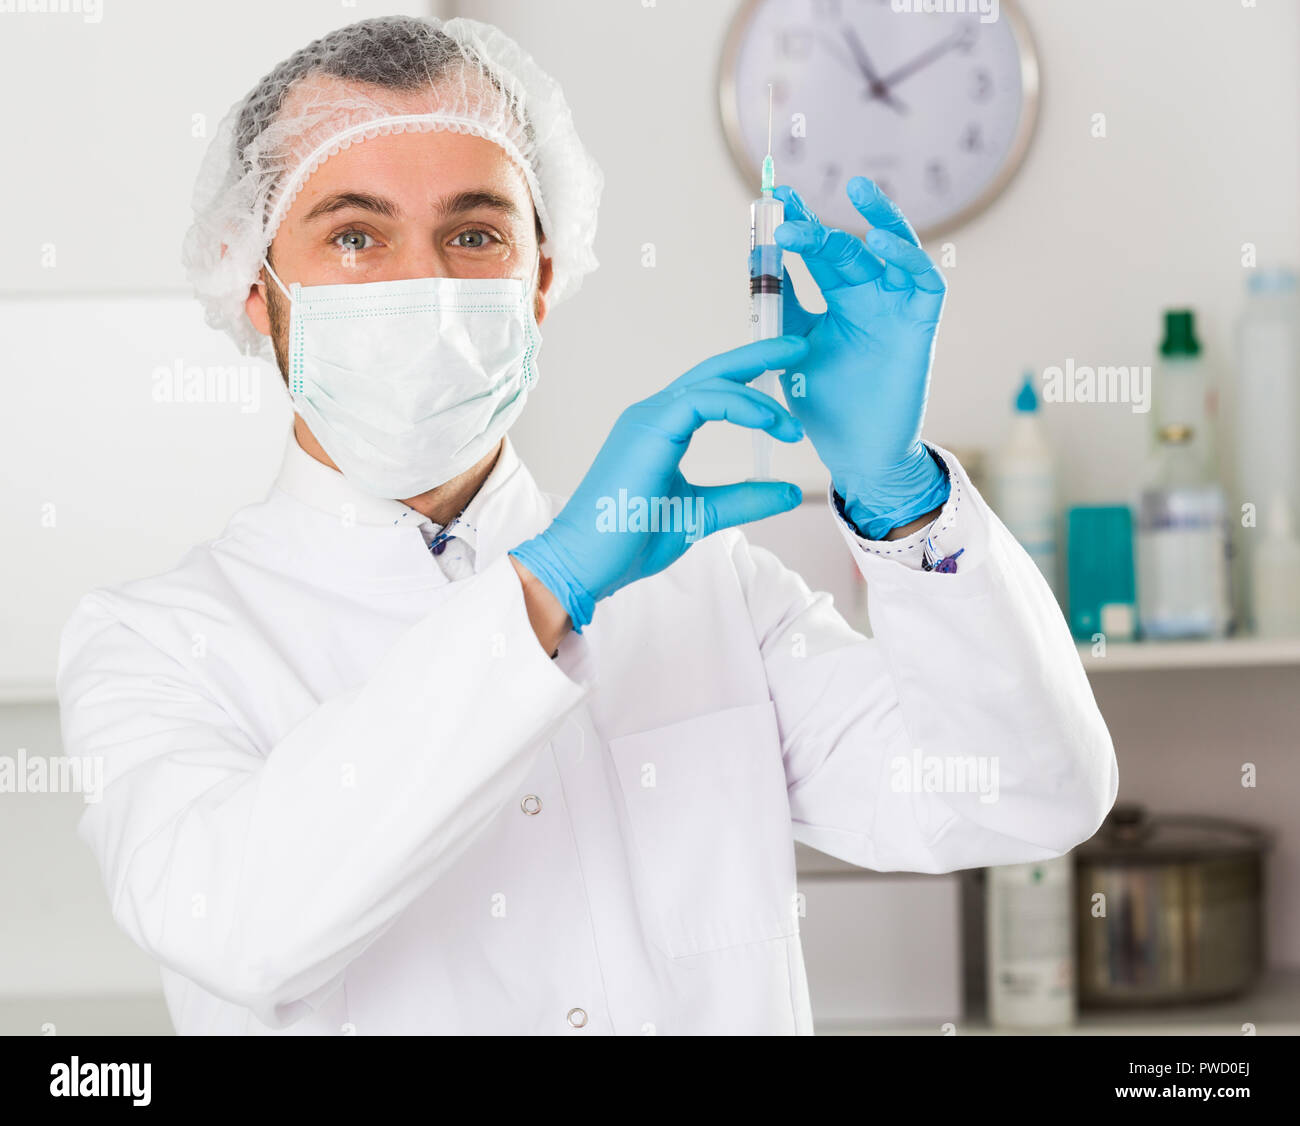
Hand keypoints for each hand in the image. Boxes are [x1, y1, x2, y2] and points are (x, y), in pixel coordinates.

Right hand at [509, 337, 808, 630]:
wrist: (587, 562)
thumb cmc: (631, 539)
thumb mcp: (702, 514)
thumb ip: (744, 499)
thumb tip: (790, 492)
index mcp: (661, 430)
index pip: (711, 392)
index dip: (750, 384)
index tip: (789, 404)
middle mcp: (653, 415)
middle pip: (713, 371)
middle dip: (759, 356)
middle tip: (799, 348)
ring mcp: (648, 418)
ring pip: (711, 383)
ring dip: (757, 397)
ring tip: (792, 425)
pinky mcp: (649, 428)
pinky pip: (702, 401)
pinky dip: (739, 406)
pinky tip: (769, 422)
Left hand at [773, 177, 949, 539]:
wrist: (853, 453)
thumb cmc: (825, 406)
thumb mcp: (792, 349)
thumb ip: (784, 308)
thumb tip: (761, 262)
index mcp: (838, 301)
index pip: (820, 252)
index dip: (801, 223)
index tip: (774, 198)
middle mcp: (870, 297)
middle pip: (848, 248)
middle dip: (819, 228)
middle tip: (787, 213)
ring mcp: (898, 309)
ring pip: (897, 250)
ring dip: (880, 219)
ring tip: (856, 192)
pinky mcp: (921, 327)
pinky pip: (925, 282)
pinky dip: (909, 258)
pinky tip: (881, 244)